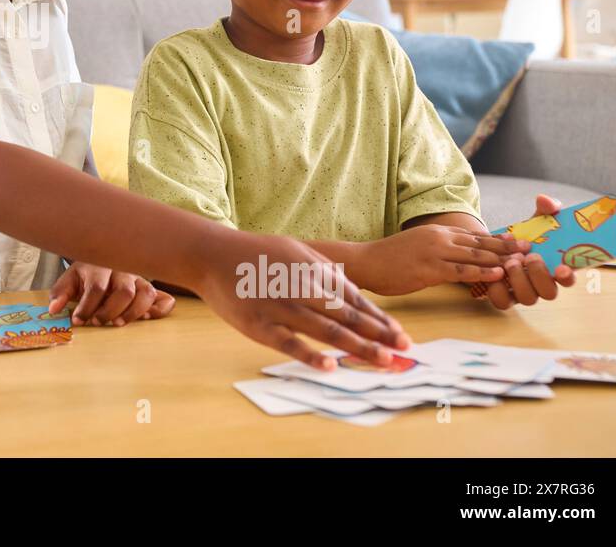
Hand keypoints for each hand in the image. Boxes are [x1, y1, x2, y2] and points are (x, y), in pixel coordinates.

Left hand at [48, 262, 174, 326]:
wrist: (100, 260)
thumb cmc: (85, 276)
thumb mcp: (69, 280)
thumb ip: (60, 294)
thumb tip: (53, 310)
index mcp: (100, 267)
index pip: (97, 287)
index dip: (87, 306)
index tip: (78, 320)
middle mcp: (122, 270)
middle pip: (124, 290)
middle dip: (110, 310)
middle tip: (98, 323)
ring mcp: (138, 279)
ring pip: (145, 293)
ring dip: (134, 311)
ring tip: (119, 324)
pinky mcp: (148, 289)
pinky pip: (162, 298)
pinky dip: (159, 309)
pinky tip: (148, 318)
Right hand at [192, 230, 410, 370]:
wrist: (211, 254)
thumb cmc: (254, 253)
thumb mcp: (295, 249)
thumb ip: (322, 269)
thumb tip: (349, 286)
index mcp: (311, 270)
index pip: (354, 299)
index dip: (379, 318)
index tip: (401, 335)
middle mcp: (301, 288)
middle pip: (347, 316)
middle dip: (378, 335)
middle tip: (404, 351)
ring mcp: (280, 307)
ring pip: (325, 331)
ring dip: (357, 347)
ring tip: (383, 361)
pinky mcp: (257, 324)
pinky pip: (287, 342)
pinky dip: (309, 354)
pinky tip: (330, 366)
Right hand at [354, 223, 525, 295]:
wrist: (365, 262)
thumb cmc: (388, 259)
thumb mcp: (415, 247)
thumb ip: (436, 250)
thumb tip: (454, 260)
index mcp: (436, 232)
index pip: (473, 235)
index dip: (498, 240)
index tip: (517, 241)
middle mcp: (438, 238)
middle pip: (480, 243)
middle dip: (507, 247)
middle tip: (530, 248)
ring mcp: (434, 253)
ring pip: (475, 256)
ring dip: (501, 259)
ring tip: (523, 262)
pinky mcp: (429, 269)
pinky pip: (461, 271)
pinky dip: (482, 273)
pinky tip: (498, 275)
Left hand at [479, 194, 575, 308]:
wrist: (498, 246)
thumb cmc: (525, 236)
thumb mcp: (536, 222)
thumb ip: (545, 210)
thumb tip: (545, 200)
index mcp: (556, 269)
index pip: (569, 280)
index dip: (568, 277)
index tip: (562, 267)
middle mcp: (542, 285)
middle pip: (549, 293)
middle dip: (539, 275)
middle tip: (529, 258)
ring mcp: (523, 292)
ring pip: (527, 298)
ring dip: (519, 280)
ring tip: (509, 262)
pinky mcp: (503, 296)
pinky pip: (501, 301)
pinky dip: (496, 288)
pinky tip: (493, 271)